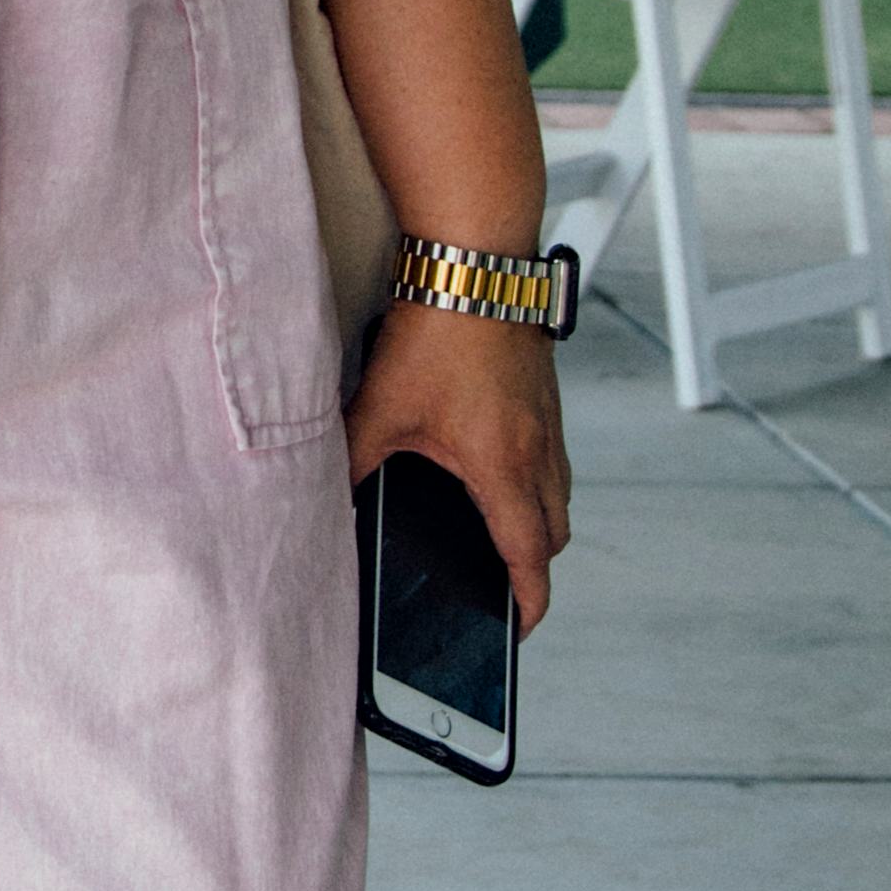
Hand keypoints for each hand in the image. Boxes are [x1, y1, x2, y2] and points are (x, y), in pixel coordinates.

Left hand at [343, 296, 571, 636]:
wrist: (477, 263)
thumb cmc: (438, 332)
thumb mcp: (380, 407)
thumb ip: (354, 459)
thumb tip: (331, 495)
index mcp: (503, 467)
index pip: (530, 557)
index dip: (528, 602)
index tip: (518, 628)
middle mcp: (539, 450)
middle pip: (554, 533)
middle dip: (533, 565)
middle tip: (505, 582)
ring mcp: (549, 420)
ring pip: (560, 492)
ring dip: (539, 518)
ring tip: (502, 528)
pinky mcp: (546, 393)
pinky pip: (554, 455)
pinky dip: (536, 476)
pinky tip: (499, 463)